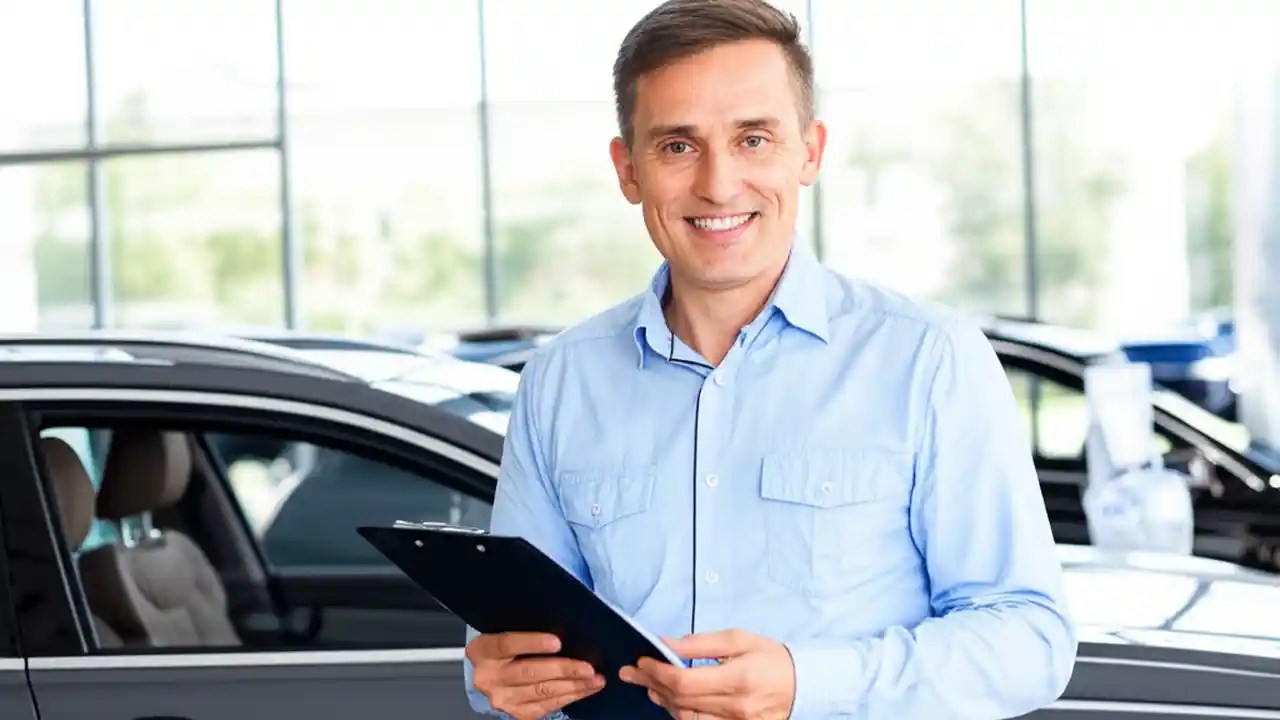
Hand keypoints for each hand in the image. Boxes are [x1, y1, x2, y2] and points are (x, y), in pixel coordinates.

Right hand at [466, 631, 605, 719]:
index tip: (557, 642)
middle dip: (562, 669)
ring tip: (595, 678)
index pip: (506, 644)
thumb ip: (527, 626)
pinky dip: (570, 697)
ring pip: (541, 691)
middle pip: (528, 672)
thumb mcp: (509, 629)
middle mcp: (488, 677)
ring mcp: (502, 698)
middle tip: (588, 666)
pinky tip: (586, 688)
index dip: (532, 643)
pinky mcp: (517, 713)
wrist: (495, 671)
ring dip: (573, 685)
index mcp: (482, 650)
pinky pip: (547, 706)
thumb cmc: (510, 644)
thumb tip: (565, 623)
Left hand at [618, 629, 795, 719]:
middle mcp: (735, 708)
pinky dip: (680, 713)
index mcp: (737, 679)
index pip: (683, 681)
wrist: (803, 684)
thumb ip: (699, 643)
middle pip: (680, 700)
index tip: (641, 660)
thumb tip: (665, 643)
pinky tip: (670, 701)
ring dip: (662, 700)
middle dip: (650, 683)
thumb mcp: (738, 640)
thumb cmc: (770, 657)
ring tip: (649, 684)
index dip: (657, 671)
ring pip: (685, 718)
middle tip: (631, 671)